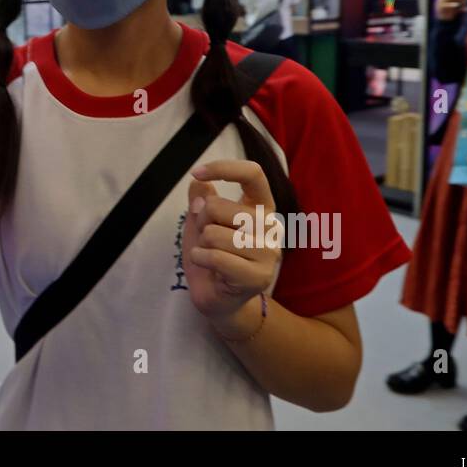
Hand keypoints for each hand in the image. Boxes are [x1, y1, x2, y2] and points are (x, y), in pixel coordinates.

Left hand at [182, 160, 281, 328]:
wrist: (218, 299)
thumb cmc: (212, 256)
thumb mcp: (200, 222)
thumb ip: (201, 199)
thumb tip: (199, 182)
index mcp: (261, 207)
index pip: (253, 174)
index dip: (224, 168)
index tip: (196, 172)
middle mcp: (270, 226)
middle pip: (220, 206)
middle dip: (200, 220)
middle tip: (206, 238)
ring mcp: (268, 252)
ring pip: (215, 233)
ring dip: (201, 244)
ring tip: (210, 254)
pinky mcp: (258, 277)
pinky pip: (215, 257)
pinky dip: (200, 258)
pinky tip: (206, 264)